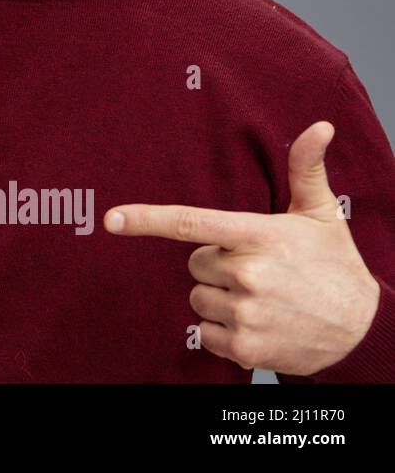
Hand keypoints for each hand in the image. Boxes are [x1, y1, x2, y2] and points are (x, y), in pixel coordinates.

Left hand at [104, 120, 380, 375]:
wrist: (362, 331)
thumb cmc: (335, 266)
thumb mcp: (322, 215)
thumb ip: (306, 169)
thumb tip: (319, 126)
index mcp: (260, 236)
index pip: (191, 223)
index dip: (146, 220)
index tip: (112, 219)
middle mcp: (249, 274)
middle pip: (195, 264)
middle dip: (217, 266)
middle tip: (258, 271)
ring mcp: (246, 313)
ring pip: (198, 299)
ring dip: (221, 299)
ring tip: (262, 298)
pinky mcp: (245, 348)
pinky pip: (205, 333)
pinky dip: (224, 331)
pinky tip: (258, 324)